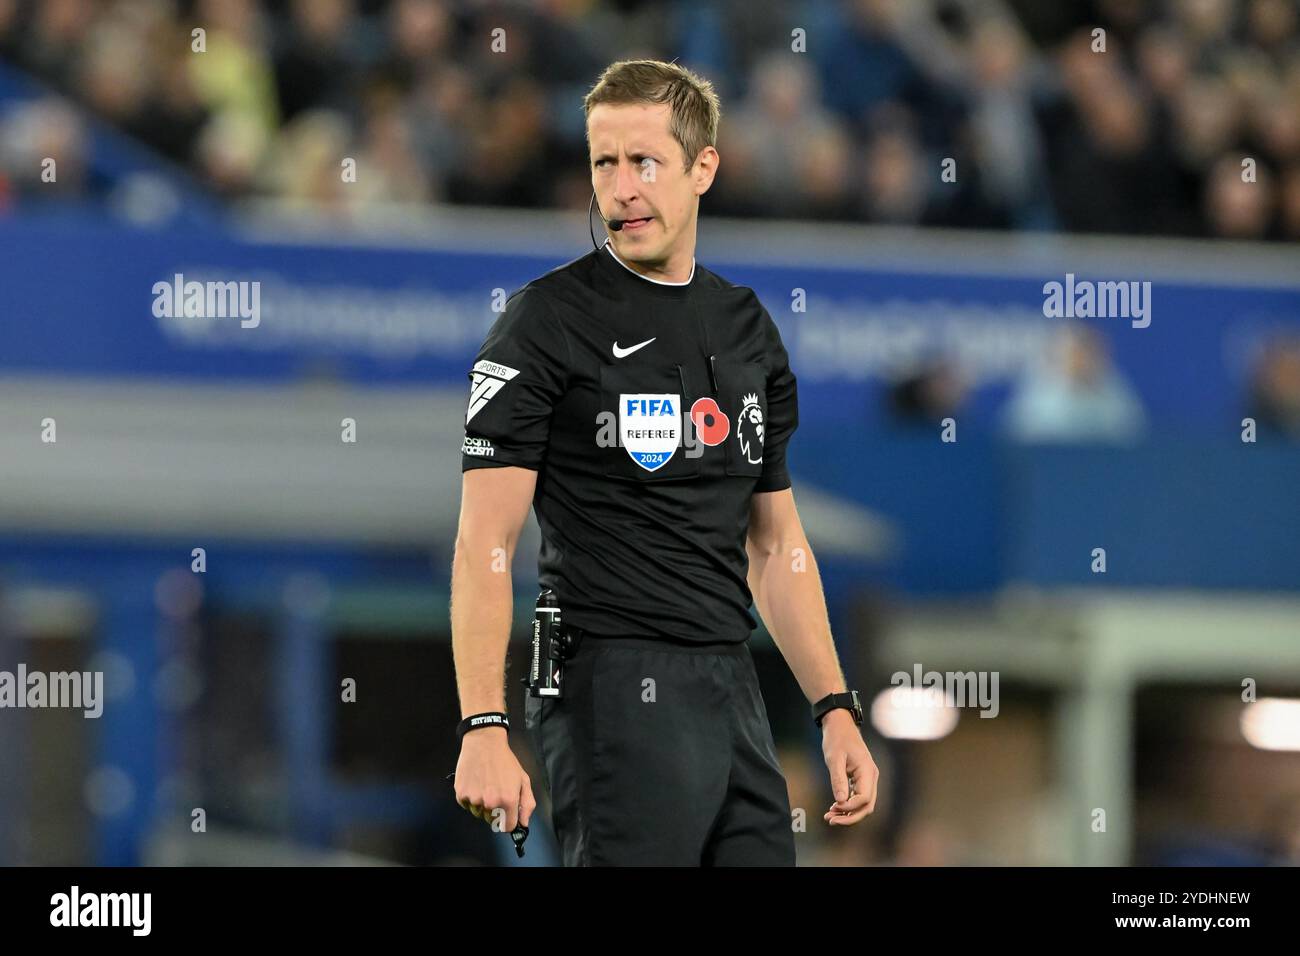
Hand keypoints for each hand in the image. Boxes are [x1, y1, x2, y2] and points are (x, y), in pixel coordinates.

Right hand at [452, 727, 535, 833]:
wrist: (484, 743)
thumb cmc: (505, 761)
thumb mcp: (523, 779)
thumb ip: (527, 803)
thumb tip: (523, 823)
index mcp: (508, 800)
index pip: (508, 827)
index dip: (508, 821)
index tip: (506, 814)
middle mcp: (491, 803)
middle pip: (492, 820)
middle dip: (495, 811)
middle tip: (495, 792)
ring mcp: (474, 799)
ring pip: (478, 813)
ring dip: (481, 805)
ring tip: (484, 786)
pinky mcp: (461, 794)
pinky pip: (466, 805)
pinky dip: (469, 798)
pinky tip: (474, 783)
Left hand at [820, 709, 878, 825]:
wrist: (840, 724)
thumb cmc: (837, 738)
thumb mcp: (834, 758)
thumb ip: (838, 779)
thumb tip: (840, 801)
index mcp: (867, 771)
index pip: (864, 798)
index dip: (850, 807)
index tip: (833, 807)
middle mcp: (871, 777)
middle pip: (867, 806)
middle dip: (850, 817)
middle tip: (830, 820)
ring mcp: (867, 778)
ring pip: (863, 804)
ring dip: (848, 813)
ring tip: (830, 816)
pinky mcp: (860, 779)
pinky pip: (858, 797)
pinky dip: (847, 805)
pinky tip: (834, 807)